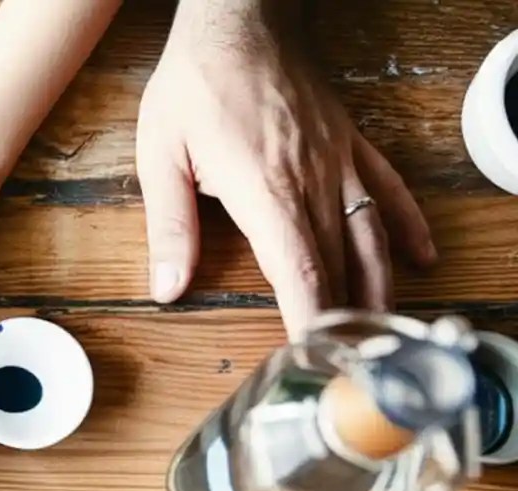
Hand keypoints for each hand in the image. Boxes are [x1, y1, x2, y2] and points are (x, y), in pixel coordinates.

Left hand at [136, 1, 435, 337]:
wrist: (238, 22)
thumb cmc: (195, 85)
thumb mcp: (161, 155)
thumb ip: (170, 227)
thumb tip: (167, 289)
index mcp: (265, 191)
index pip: (300, 271)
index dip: (311, 319)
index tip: (316, 359)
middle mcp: (312, 181)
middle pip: (340, 264)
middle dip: (346, 319)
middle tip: (348, 366)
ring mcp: (339, 162)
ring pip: (371, 235)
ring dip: (380, 287)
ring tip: (381, 334)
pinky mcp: (350, 145)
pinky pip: (388, 190)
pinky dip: (406, 226)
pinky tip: (419, 259)